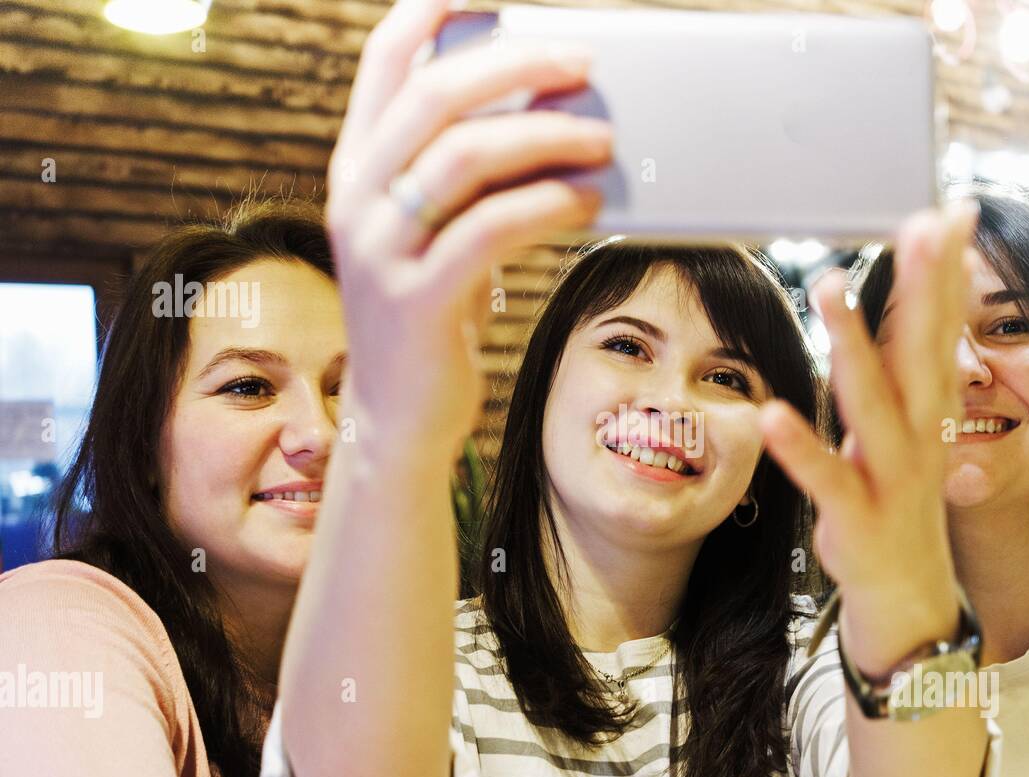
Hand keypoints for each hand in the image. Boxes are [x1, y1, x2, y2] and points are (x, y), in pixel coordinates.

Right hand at [326, 0, 611, 451]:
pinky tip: (587, 200)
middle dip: (516, 65)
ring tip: (602, 139)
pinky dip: (547, 204)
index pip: (384, 64)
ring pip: (465, 155)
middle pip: (435, 95)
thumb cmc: (431, 318)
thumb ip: (463, 177)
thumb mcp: (435, 234)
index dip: (432, 14)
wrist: (398, 416)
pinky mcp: (416, 300)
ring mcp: (381, 250)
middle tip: (583, 63)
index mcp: (358, 169)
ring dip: (545, 135)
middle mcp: (358, 199)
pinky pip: (491, 228)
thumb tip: (547, 113)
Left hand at [760, 203, 978, 674]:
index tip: (953, 209)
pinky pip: (828, 479)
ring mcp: (892, 478)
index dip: (948, 270)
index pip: (942, 326)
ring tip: (830, 286)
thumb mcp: (908, 427)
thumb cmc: (899, 496)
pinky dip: (803, 448)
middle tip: (922, 225)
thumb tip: (904, 301)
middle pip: (922, 351)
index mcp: (930, 408)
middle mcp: (920, 435)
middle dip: (923, 286)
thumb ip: (903, 366)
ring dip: (853, 345)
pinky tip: (773, 414)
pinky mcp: (857, 517)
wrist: (907, 593)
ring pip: (874, 405)